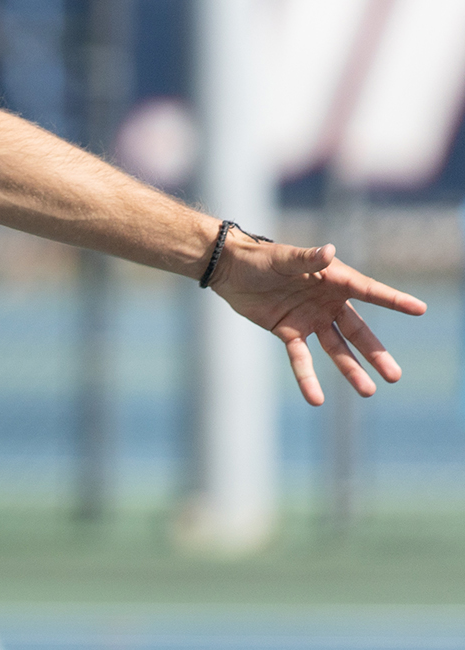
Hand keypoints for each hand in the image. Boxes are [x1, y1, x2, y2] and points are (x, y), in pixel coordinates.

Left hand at [210, 237, 426, 405]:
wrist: (230, 269)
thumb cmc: (260, 257)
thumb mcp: (283, 258)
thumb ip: (306, 258)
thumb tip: (329, 251)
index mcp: (334, 279)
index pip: (369, 291)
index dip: (393, 300)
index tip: (419, 309)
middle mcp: (327, 302)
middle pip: (357, 331)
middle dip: (375, 353)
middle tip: (394, 376)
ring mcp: (310, 319)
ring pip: (336, 349)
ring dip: (351, 370)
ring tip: (369, 391)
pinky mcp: (288, 332)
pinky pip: (301, 358)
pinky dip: (307, 378)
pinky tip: (316, 398)